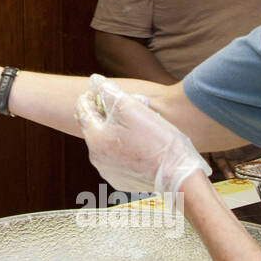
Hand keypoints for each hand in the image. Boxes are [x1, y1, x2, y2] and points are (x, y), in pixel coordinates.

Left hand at [73, 74, 209, 193]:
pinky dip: (124, 148)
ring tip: (140, 125)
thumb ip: (108, 91)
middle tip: (129, 105)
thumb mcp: (131, 108)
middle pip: (95, 126)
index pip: (82, 108)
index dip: (92, 95)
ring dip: (116, 131)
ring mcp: (107, 170)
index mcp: (94, 137)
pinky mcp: (120, 180)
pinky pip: (116, 158)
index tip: (105, 89)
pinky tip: (142, 144)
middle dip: (108, 113)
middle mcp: (95, 156)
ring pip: (106, 142)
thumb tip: (94, 80)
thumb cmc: (156, 139)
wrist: (178, 174)